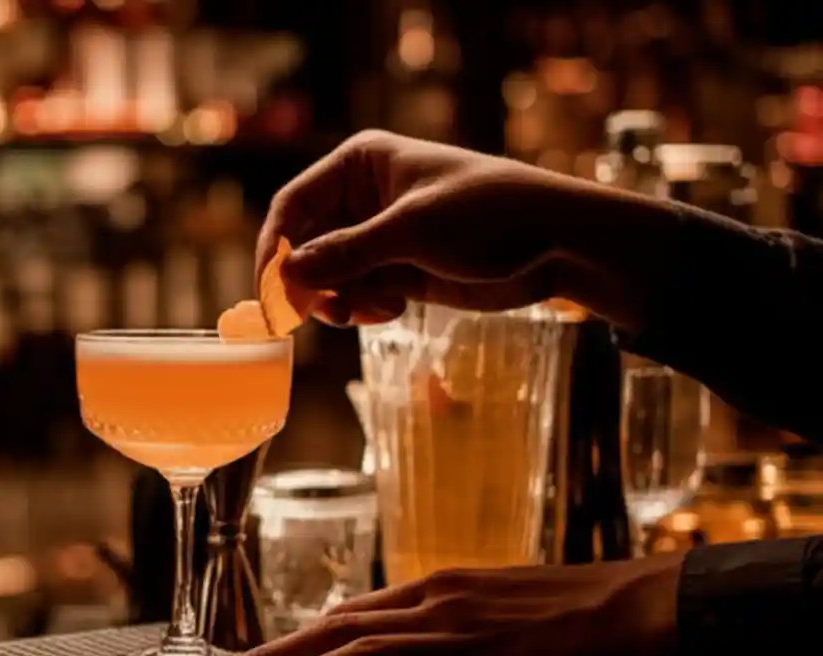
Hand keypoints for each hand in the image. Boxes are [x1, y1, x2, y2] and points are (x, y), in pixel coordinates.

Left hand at [217, 554, 683, 655]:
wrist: (650, 614)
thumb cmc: (583, 606)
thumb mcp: (504, 595)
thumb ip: (451, 611)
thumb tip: (407, 626)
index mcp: (443, 587)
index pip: (353, 612)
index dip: (303, 634)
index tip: (265, 651)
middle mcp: (439, 608)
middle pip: (339, 631)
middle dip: (279, 654)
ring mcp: (461, 646)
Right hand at [257, 130, 664, 329]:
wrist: (558, 243)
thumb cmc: (491, 213)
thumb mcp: (413, 230)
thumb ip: (347, 253)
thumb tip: (287, 276)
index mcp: (360, 164)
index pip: (293, 205)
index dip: (276, 248)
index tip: (271, 291)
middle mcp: (363, 198)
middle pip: (306, 245)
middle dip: (309, 282)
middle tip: (311, 317)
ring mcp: (380, 236)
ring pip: (328, 276)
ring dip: (339, 299)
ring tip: (369, 310)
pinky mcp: (399, 269)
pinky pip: (357, 293)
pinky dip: (364, 308)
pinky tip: (394, 309)